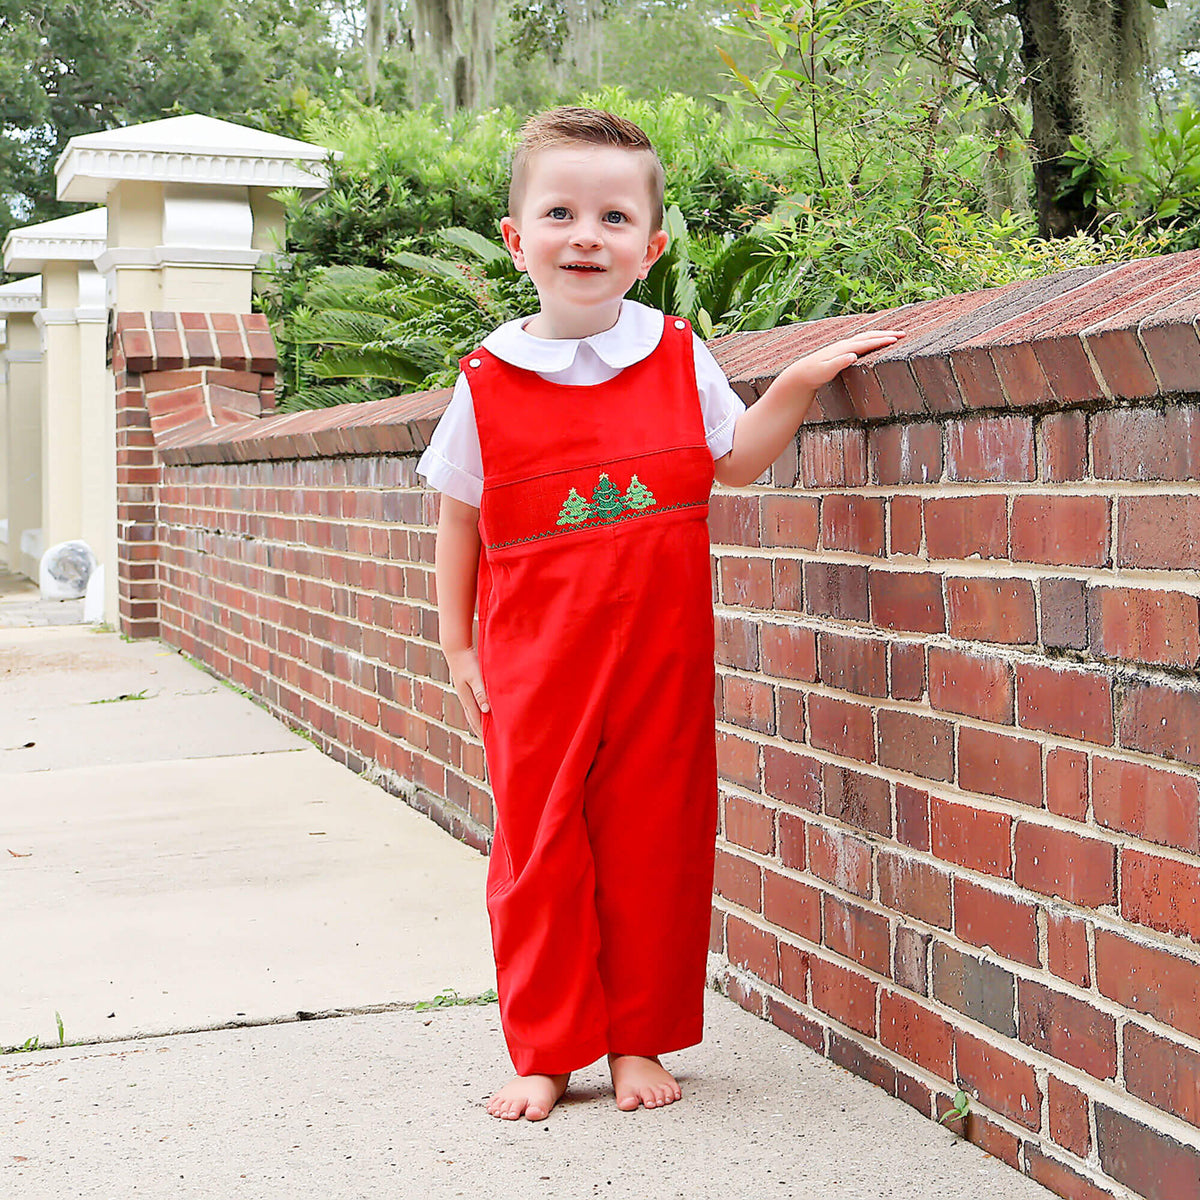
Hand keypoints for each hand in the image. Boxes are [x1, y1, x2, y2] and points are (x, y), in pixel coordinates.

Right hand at [445, 645, 489, 736]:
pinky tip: (485, 712)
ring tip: (487, 731)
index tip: (490, 744)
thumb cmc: (468, 662)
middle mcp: (465, 699)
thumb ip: (481, 693)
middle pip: (474, 720)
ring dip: (480, 723)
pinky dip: (479, 713)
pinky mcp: (467, 688)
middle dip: (481, 732)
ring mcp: (465, 694)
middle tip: (489, 743)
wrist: (456, 650)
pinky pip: (474, 706)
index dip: (483, 733)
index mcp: (467, 699)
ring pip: (473, 713)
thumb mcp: (476, 677)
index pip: (477, 721)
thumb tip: (485, 711)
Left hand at [776, 329, 905, 391]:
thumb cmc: (813, 374)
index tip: (897, 339)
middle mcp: (844, 345)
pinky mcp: (841, 351)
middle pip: (868, 336)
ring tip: (894, 335)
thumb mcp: (825, 371)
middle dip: (886, 334)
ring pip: (865, 337)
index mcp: (843, 349)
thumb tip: (853, 355)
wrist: (800, 374)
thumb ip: (838, 363)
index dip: (882, 340)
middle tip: (903, 334)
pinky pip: (861, 342)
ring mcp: (843, 347)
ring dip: (880, 335)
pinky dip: (871, 339)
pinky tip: (875, 342)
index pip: (866, 342)